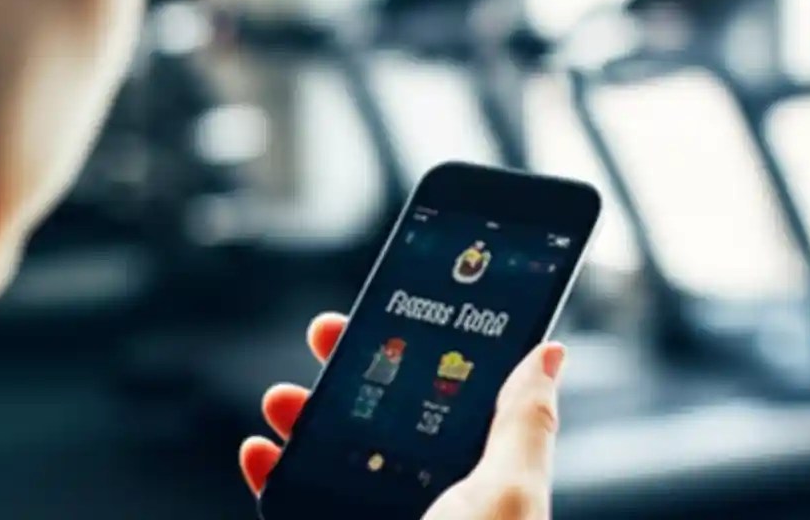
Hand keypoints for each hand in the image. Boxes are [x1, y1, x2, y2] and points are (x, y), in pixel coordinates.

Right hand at [239, 313, 566, 518]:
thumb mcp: (507, 501)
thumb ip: (523, 427)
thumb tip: (550, 354)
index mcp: (480, 481)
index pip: (453, 397)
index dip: (426, 347)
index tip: (395, 309)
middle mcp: (431, 502)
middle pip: (386, 417)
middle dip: (351, 370)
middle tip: (326, 336)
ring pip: (334, 454)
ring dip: (302, 416)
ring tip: (283, 398)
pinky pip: (295, 503)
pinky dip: (271, 473)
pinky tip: (260, 452)